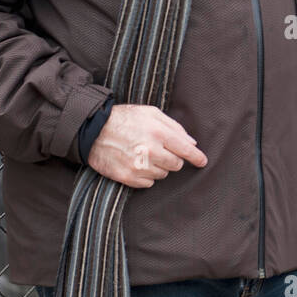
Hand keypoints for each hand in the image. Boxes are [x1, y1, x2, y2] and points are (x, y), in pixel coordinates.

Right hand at [86, 103, 206, 187]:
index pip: (185, 150)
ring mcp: (138, 166)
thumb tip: (192, 142)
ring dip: (158, 167)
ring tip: (144, 155)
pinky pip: (148, 184)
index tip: (202, 162)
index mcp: (158, 132)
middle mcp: (150, 151)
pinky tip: (137, 164)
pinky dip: (146, 176)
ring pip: (162, 175)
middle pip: (176, 165)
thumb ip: (174, 127)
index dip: (197, 157)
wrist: (93, 130)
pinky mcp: (127, 177)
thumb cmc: (124, 118)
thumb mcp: (150, 113)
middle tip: (161, 151)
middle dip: (173, 159)